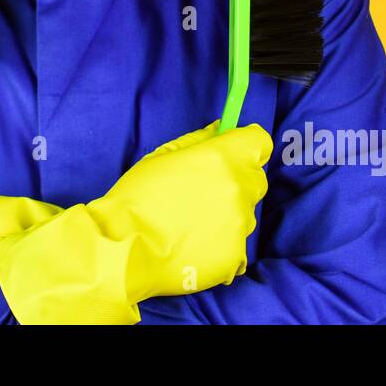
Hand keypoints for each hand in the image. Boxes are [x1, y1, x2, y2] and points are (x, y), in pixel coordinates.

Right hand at [0, 120, 273, 323]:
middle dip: (237, 180)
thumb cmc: (137, 197)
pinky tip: (193, 245)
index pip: (260, 142)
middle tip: (204, 191)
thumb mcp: (161, 157)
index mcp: (222, 159)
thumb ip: (198, 141)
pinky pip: (236, 243)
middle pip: (255, 179)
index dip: (246, 146)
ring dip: (228, 213)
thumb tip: (221, 130)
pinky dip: (220, 243)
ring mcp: (239, 225)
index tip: (234, 152)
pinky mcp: (235, 255)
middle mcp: (238, 189)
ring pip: (245, 213)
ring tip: (193, 224)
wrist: (125, 248)